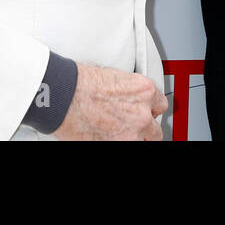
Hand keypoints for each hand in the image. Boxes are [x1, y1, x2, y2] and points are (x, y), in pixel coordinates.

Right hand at [51, 63, 167, 140]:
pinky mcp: (118, 145)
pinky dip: (117, 142)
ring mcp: (131, 134)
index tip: (145, 112)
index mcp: (144, 91)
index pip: (160, 105)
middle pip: (156, 129)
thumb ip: (128, 91)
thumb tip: (126, 99)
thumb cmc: (80, 82)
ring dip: (134, 138)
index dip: (150, 109)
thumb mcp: (114, 77)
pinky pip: (126, 147)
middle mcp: (142, 114)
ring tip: (119, 134)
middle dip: (145, 128)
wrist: (63, 96)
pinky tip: (106, 137)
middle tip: (131, 126)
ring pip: (144, 142)